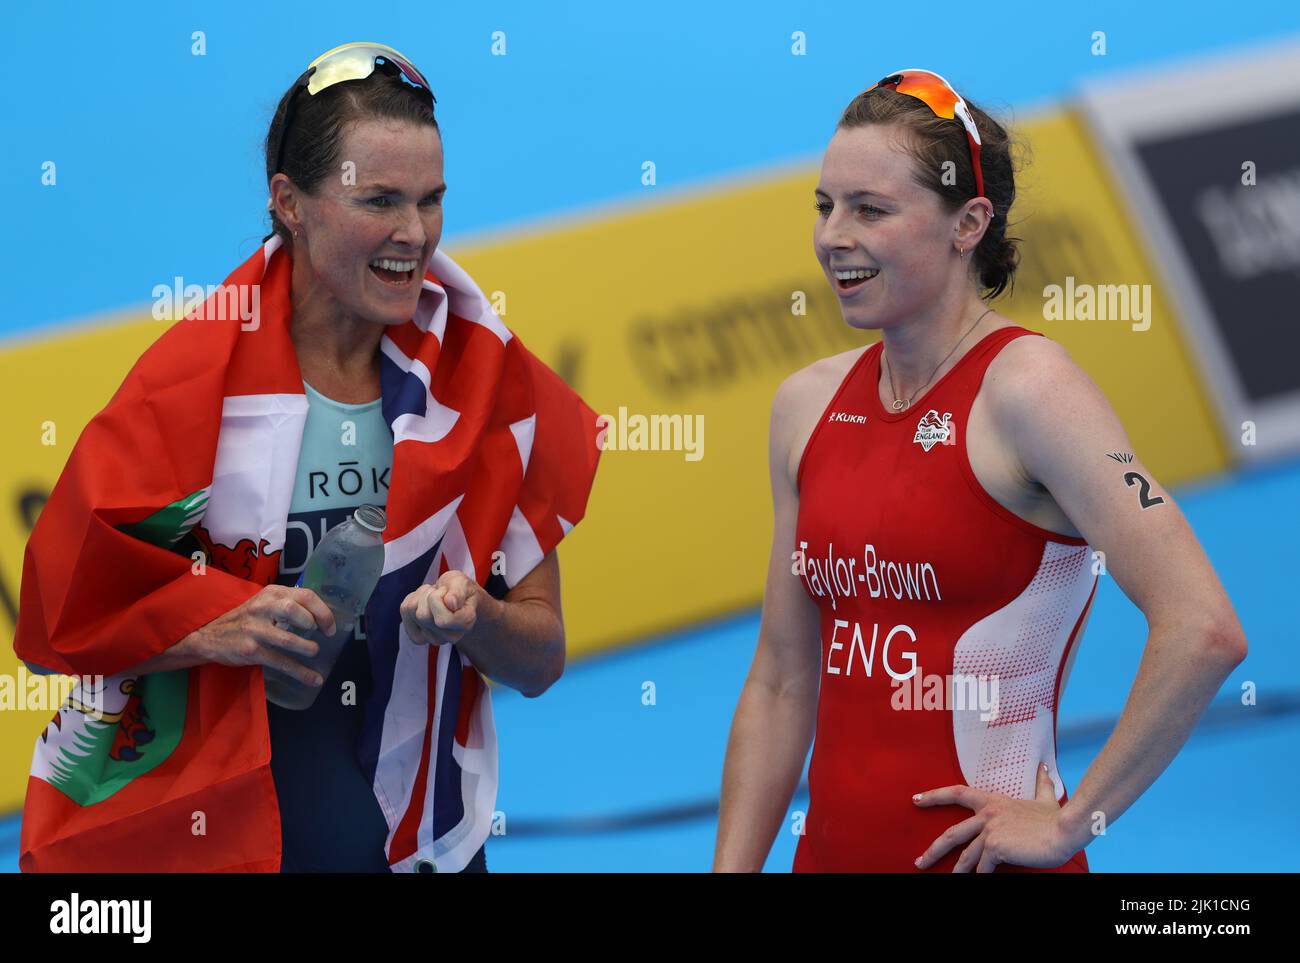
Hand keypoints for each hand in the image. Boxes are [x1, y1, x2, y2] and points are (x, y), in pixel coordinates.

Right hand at [177, 584, 337, 687]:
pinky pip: (280, 661)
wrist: (208, 636)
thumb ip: (287, 604)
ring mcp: (255, 629)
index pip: (305, 595)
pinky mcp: (250, 650)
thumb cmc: (244, 620)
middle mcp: (263, 608)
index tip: (330, 625)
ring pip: (288, 639)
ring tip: (315, 652)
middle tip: (325, 635)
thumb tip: (320, 615)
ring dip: (307, 647)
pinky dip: (300, 672)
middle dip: (316, 622)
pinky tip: (313, 678)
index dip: (323, 610)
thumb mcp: (263, 603)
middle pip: (296, 610)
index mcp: (271, 594)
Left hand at [400, 570, 488, 646]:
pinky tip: (424, 602)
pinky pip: (405, 611)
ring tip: (433, 595)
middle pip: (423, 616)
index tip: (446, 591)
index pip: (443, 620)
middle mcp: (450, 637)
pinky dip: (411, 599)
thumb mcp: (463, 582)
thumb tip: (450, 603)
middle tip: (440, 592)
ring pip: (412, 611)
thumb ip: (458, 592)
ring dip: (420, 596)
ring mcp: (433, 639)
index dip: (438, 599)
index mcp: (465, 624)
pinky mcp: (418, 636)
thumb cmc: (460, 589)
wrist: (454, 597)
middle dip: (428, 595)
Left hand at [912, 763, 1078, 872]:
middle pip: (952, 833)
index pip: (956, 793)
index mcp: (992, 801)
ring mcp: (989, 830)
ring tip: (949, 878)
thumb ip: (1041, 783)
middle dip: (934, 850)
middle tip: (920, 861)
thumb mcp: (1045, 797)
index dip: (934, 796)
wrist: (1065, 830)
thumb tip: (1044, 767)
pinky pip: (983, 867)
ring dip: (956, 870)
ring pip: (965, 855)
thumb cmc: (1056, 818)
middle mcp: (986, 814)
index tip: (916, 800)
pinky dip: (981, 875)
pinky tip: (979, 880)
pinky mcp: (995, 847)